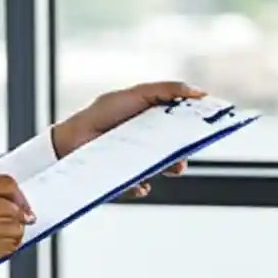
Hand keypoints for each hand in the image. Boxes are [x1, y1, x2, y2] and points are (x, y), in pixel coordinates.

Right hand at [0, 175, 34, 277]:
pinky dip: (7, 247)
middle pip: (14, 208)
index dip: (18, 195)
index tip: (22, 202)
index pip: (5, 184)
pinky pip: (10, 247)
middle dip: (17, 216)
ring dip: (12, 233)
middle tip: (11, 221)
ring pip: (16, 229)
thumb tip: (12, 199)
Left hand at [51, 81, 206, 197]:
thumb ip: (165, 90)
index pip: (180, 126)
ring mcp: (136, 161)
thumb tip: (198, 92)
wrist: (70, 141)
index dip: (193, 128)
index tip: (208, 128)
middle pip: (175, 151)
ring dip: (169, 170)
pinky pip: (140, 187)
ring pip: (162, 169)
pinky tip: (140, 183)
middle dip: (182, 155)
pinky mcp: (125, 179)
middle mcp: (146, 142)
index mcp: (151, 121)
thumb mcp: (135, 96)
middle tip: (183, 157)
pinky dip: (142, 186)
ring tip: (170, 168)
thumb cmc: (101, 114)